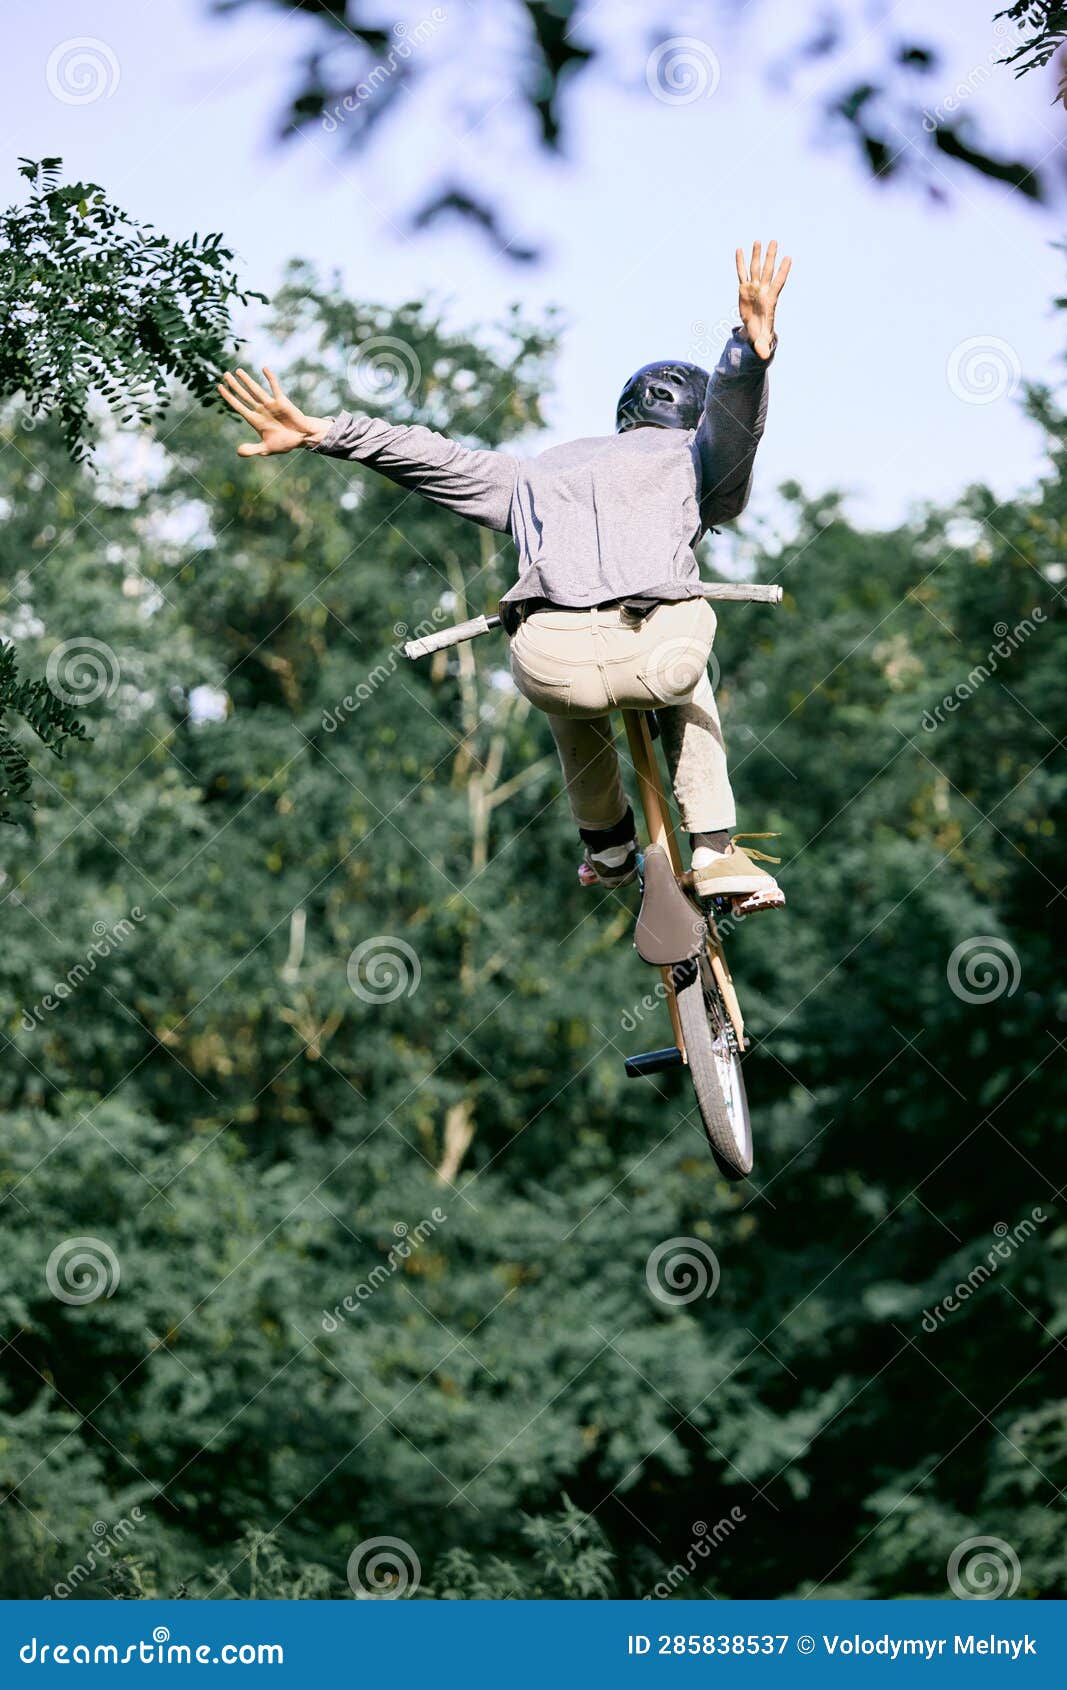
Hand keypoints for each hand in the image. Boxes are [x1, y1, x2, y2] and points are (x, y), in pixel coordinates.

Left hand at [217, 366, 331, 455]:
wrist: (301, 438)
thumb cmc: (284, 443)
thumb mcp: (266, 449)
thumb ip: (252, 449)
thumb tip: (238, 452)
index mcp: (255, 420)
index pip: (239, 406)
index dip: (229, 397)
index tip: (219, 387)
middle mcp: (261, 410)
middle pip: (244, 395)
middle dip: (234, 385)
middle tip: (225, 374)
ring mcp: (270, 405)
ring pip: (256, 390)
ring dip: (247, 380)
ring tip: (238, 370)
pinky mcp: (282, 402)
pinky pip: (275, 388)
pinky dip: (270, 378)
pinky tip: (264, 368)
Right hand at [735, 240, 790, 360]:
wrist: (754, 328)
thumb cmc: (761, 332)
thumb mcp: (761, 339)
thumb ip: (762, 345)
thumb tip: (765, 357)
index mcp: (770, 300)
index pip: (778, 282)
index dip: (783, 271)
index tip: (788, 258)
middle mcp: (762, 290)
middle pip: (767, 270)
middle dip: (770, 257)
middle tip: (774, 241)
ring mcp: (753, 287)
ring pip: (755, 268)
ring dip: (757, 255)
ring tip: (758, 241)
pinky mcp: (743, 288)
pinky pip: (741, 272)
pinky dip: (740, 262)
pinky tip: (739, 250)